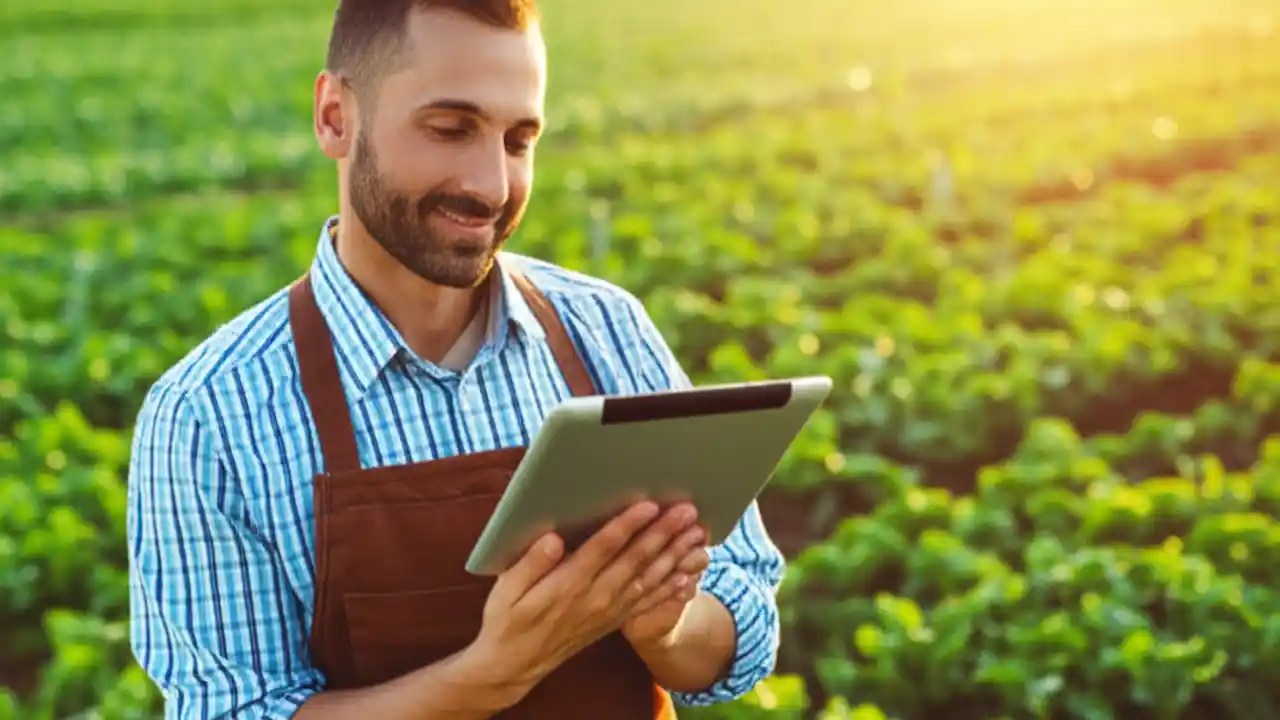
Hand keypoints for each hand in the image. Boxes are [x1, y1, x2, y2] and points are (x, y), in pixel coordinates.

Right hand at [461, 499, 699, 705]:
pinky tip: (691, 573)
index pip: (603, 549)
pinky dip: (672, 588)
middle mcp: (594, 598)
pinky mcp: (615, 619)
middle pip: (635, 560)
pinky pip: (650, 602)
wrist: (515, 665)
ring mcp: (609, 611)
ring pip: (649, 579)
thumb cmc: (508, 619)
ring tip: (697, 534)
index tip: (648, 505)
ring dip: (675, 555)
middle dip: (663, 533)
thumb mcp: (506, 590)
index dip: (627, 526)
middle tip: (686, 510)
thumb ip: (530, 563)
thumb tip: (552, 539)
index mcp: (567, 585)